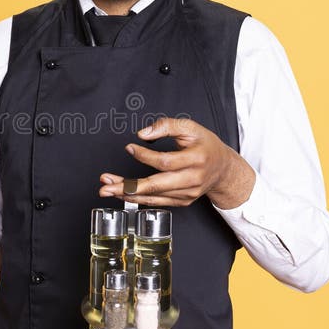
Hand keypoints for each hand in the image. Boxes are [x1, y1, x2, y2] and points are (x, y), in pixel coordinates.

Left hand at [99, 117, 254, 208]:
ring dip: (127, 193)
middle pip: (157, 186)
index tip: (129, 148)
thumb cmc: (206, 146)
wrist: (223, 169)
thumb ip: (167, 125)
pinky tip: (122, 193)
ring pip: (153, 197)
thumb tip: (142, 133)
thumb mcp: (191, 127)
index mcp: (196, 160)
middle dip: (129, 187)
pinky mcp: (182, 202)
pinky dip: (138, 199)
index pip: (166, 162)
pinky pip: (157, 202)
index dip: (145, 156)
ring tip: (106, 188)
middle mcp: (192, 180)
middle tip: (105, 185)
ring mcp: (187, 194)